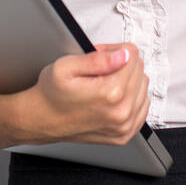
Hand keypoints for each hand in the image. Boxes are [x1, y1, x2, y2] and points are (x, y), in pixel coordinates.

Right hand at [22, 42, 150, 144]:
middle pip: (139, 70)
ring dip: (128, 80)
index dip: (113, 50)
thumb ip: (98, 58)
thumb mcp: (66, 66)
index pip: (132, 55)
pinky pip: (143, 107)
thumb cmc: (51, 94)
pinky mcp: (124, 134)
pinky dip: (132, 98)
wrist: (42, 120)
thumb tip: (123, 55)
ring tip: (103, 83)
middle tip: (98, 69)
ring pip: (144, 86)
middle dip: (121, 63)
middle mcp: (120, 112)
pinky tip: (114, 97)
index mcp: (109, 93)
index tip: (100, 56)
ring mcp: (124, 126)